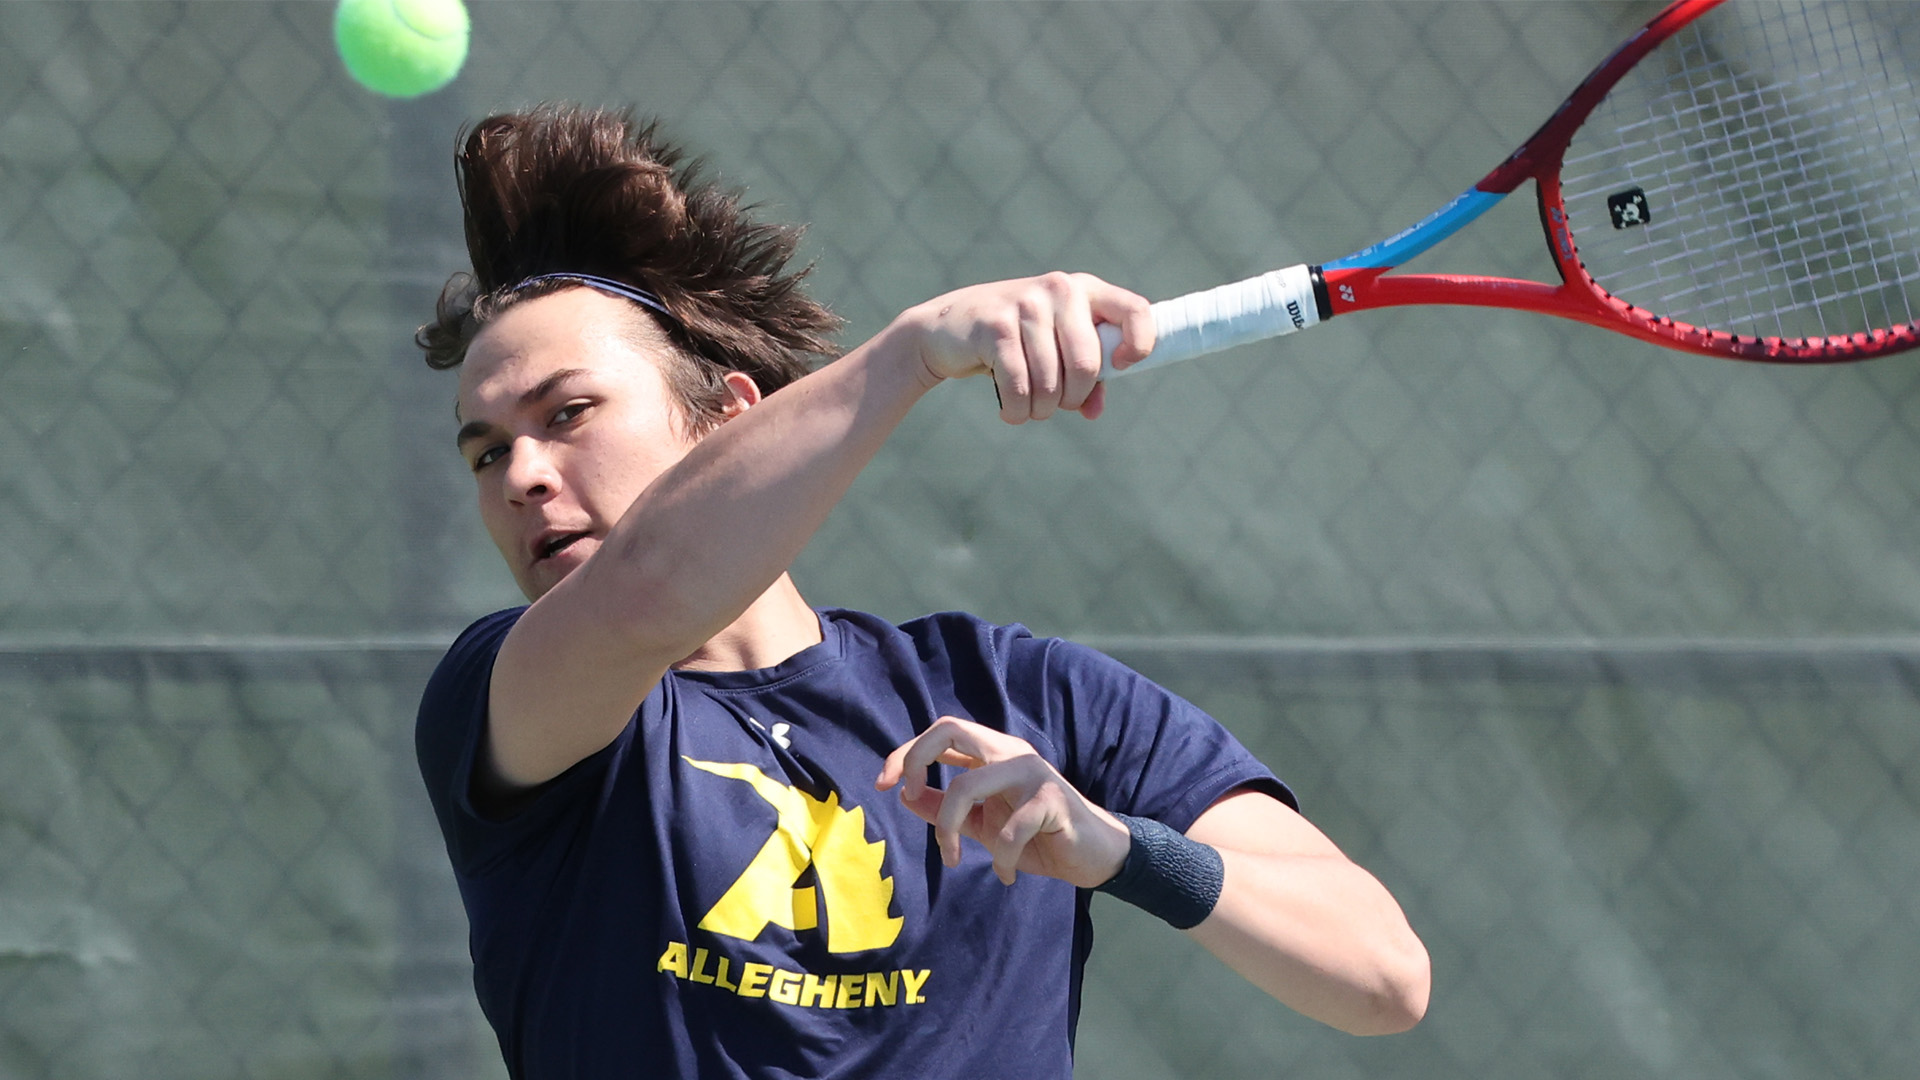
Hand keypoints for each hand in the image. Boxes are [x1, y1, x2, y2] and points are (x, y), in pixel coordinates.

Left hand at [875, 716, 1130, 886]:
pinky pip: (1007, 831)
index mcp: (993, 753)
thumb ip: (945, 807)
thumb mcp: (983, 824)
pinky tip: (1006, 874)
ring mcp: (1032, 773)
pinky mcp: (1052, 800)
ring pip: (966, 785)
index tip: (883, 785)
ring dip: (948, 829)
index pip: (941, 732)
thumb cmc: (1037, 837)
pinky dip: (999, 860)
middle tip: (907, 795)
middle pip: (950, 727)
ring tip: (955, 859)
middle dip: (916, 759)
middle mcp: (1011, 753)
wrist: (1092, 855)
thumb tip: (904, 794)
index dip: (906, 753)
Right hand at [896, 272, 1154, 422]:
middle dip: (1072, 399)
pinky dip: (1017, 411)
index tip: (1125, 366)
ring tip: (1027, 409)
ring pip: (1052, 383)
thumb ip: (1083, 378)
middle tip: (1054, 406)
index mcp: (1084, 290)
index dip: (1141, 343)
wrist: (944, 330)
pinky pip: (1020, 387)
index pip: (1134, 310)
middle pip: (1087, 364)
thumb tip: (1094, 411)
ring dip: (1039, 410)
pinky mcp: (996, 326)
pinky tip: (1009, 412)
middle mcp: (1059, 289)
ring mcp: (1027, 304)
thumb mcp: (1051, 352)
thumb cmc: (1011, 343)